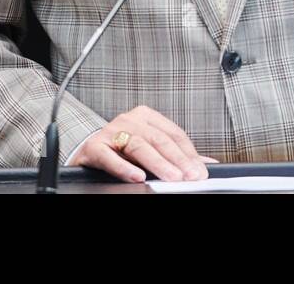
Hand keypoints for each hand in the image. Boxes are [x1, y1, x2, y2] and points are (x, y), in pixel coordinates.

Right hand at [68, 105, 217, 182]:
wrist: (87, 154)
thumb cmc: (122, 151)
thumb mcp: (150, 149)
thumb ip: (176, 154)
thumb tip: (206, 163)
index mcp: (145, 116)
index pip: (173, 133)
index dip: (188, 153)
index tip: (200, 170)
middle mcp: (129, 120)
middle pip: (158, 139)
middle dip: (177, 160)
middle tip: (190, 176)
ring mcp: (110, 131)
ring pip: (138, 146)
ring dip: (157, 164)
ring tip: (171, 178)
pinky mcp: (93, 147)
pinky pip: (109, 157)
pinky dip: (124, 168)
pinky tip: (138, 177)